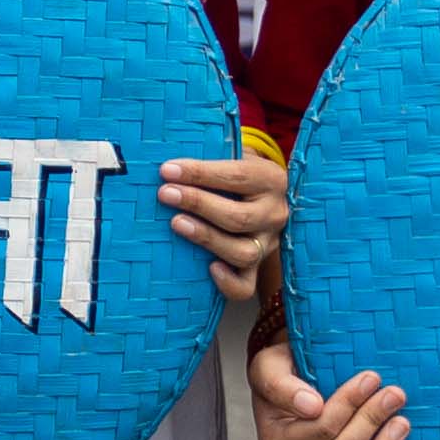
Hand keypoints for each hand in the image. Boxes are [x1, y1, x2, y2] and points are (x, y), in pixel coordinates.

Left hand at [158, 149, 286, 301]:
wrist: (262, 197)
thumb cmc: (236, 173)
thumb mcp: (234, 156)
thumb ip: (213, 152)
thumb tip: (171, 157)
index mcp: (271, 180)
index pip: (237, 176)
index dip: (200, 173)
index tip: (167, 170)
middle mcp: (275, 213)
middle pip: (239, 216)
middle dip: (198, 204)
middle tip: (165, 194)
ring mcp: (267, 244)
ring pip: (243, 252)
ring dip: (207, 238)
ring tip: (176, 224)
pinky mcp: (256, 269)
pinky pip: (246, 286)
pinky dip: (228, 282)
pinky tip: (209, 269)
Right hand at [246, 331, 406, 439]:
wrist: (289, 388)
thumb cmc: (282, 374)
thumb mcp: (269, 368)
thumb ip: (282, 386)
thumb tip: (312, 406)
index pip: (320, 428)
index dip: (349, 404)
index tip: (372, 378)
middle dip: (372, 421)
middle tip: (395, 394)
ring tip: (402, 423)